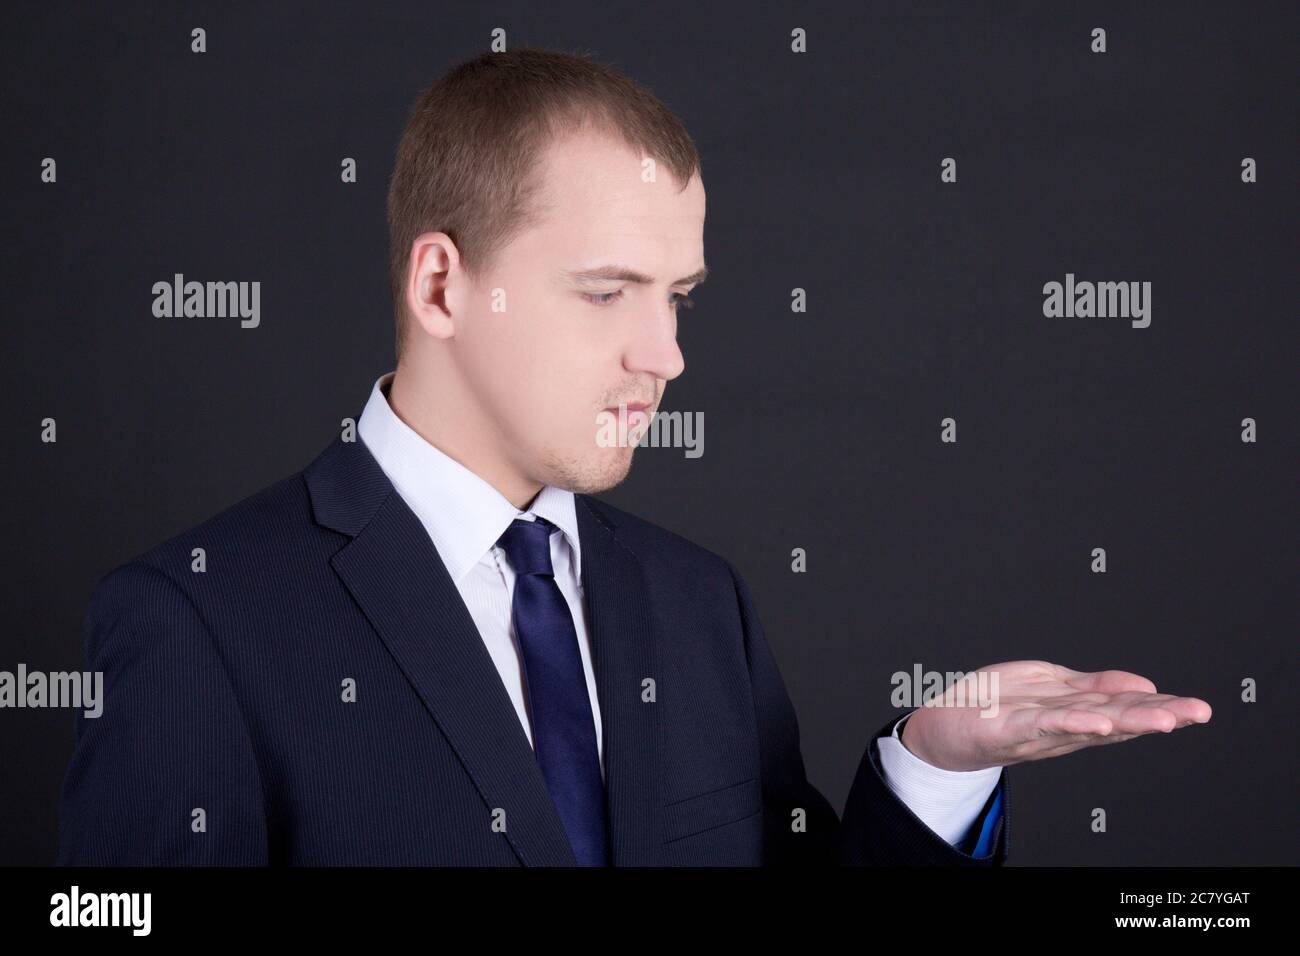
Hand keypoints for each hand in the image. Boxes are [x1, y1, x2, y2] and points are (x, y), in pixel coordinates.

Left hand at [899, 660, 1211, 771]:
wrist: (942, 727)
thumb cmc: (998, 706)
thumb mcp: (1052, 687)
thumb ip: (1096, 687)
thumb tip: (1146, 686)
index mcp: (1075, 712)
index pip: (1124, 708)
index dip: (1162, 708)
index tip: (1199, 708)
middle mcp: (1063, 727)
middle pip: (1115, 719)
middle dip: (1158, 716)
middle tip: (1198, 713)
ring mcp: (1037, 729)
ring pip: (1088, 723)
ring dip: (1126, 722)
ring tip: (1162, 719)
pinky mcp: (1007, 728)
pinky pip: (1044, 725)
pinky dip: (1072, 723)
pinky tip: (1099, 722)